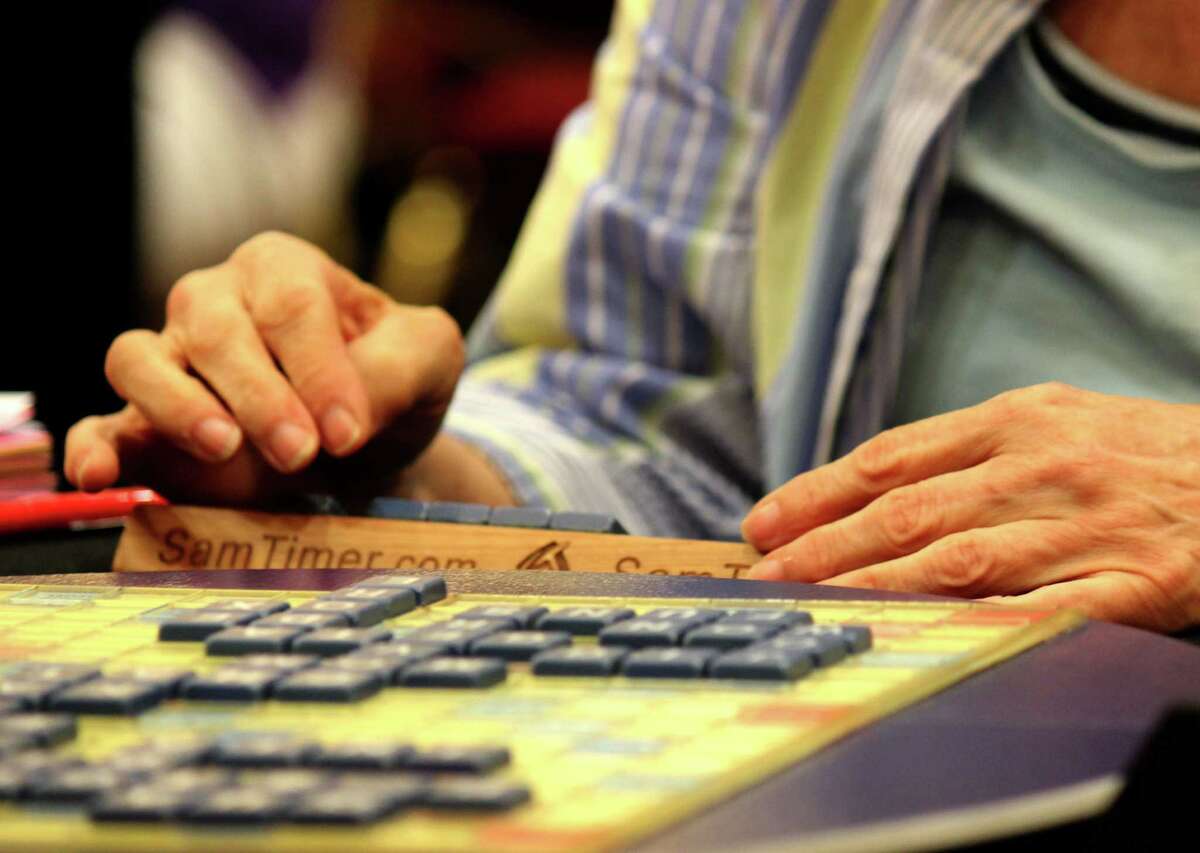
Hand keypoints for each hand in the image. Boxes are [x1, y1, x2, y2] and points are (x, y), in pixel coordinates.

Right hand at [65, 232, 466, 503]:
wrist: (365, 439)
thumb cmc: (391, 379)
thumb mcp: (428, 359)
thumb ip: (402, 367)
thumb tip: (345, 417)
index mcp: (284, 268)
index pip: (290, 304)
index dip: (318, 368)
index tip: (349, 431)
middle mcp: (214, 300)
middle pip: (213, 327)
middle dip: (259, 394)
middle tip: (301, 453)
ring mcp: (172, 359)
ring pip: (139, 359)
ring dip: (177, 406)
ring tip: (224, 450)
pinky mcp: (146, 423)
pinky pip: (101, 424)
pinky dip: (94, 448)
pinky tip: (101, 477)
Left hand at [742, 383, 1199, 632]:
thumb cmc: (1141, 449)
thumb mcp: (1053, 419)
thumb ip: (968, 449)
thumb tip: (873, 487)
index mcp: (1013, 421)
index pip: (890, 460)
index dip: (818, 493)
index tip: (764, 524)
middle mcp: (1038, 467)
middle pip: (907, 512)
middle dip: (823, 547)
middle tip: (764, 577)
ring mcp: (1083, 525)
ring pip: (957, 561)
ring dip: (873, 587)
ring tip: (813, 607)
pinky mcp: (1133, 582)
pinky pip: (1044, 611)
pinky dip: (980, 626)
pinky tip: (925, 642)